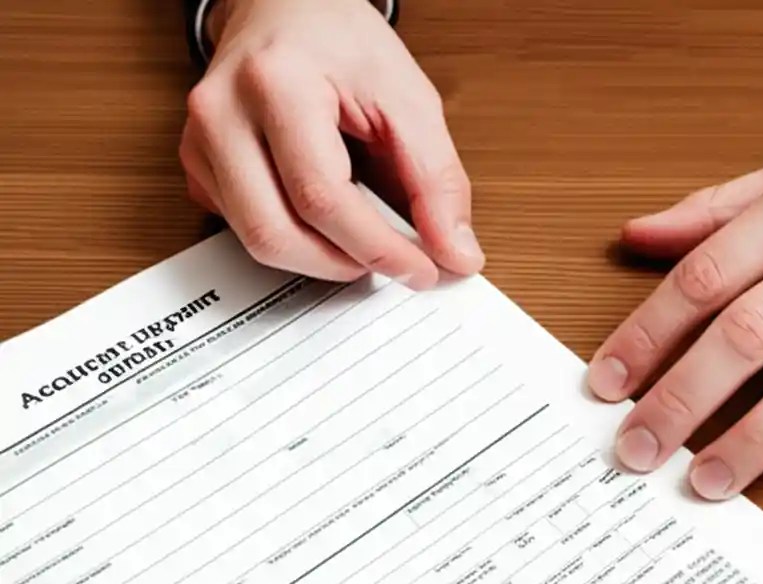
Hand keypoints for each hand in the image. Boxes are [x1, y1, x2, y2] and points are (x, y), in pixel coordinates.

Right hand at [180, 0, 481, 288]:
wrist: (288, 7)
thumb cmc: (342, 42)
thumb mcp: (409, 99)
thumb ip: (436, 180)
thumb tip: (455, 253)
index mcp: (276, 83)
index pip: (322, 197)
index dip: (377, 249)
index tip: (422, 270)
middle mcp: (222, 112)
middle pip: (276, 232)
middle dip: (345, 264)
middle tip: (395, 263)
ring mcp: (200, 140)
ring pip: (255, 241)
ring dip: (320, 259)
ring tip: (364, 241)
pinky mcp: (198, 164)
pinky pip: (242, 229)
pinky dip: (294, 239)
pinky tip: (326, 220)